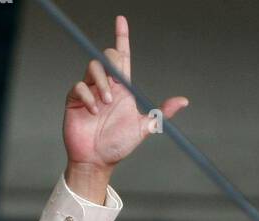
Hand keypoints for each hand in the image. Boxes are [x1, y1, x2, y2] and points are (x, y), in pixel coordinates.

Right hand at [63, 15, 187, 197]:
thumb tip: (183, 101)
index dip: (122, 38)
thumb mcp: (144, 128)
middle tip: (115, 91)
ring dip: (101, 84)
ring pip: (92, 68)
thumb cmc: (118, 145)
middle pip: (107, 58)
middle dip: (112, 67)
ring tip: (105, 104)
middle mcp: (106, 86)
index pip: (123, 57)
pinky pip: (79, 86)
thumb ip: (161, 113)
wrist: (98, 161)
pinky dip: (87, 97)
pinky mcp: (75, 99)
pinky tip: (93, 112)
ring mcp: (90, 92)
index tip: (121, 20)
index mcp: (123, 89)